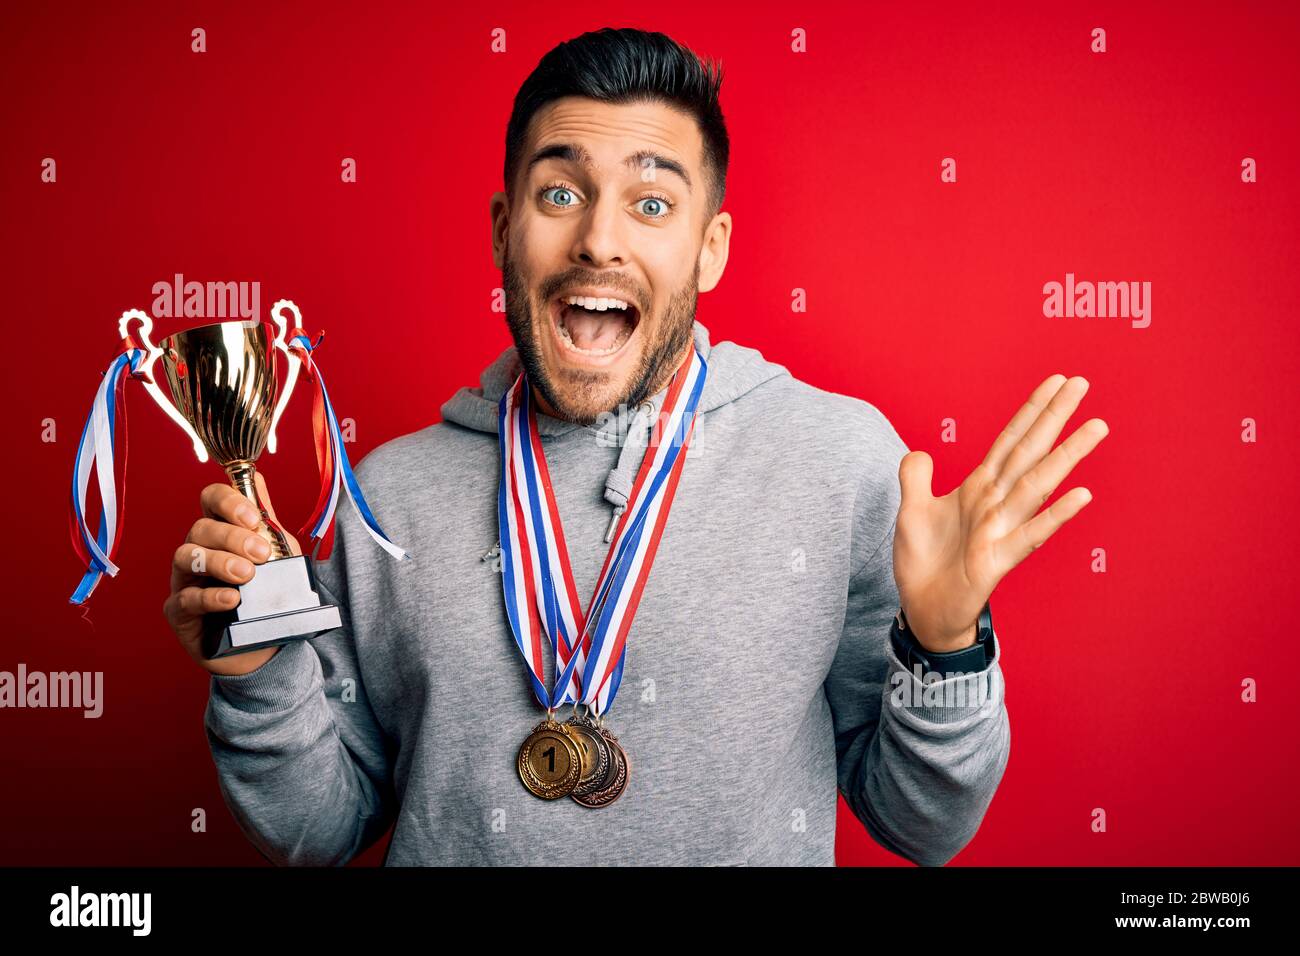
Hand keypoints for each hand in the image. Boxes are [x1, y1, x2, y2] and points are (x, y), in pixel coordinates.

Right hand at [162, 473, 300, 675]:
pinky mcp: (180, 614)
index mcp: (221, 533)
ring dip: (218, 562)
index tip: (253, 517)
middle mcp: (198, 552)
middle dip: (232, 538)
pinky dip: (209, 597)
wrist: (270, 644)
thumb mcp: (277, 555)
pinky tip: (232, 599)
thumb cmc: (269, 595)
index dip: (227, 501)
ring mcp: (185, 582)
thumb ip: (267, 522)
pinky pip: (185, 600)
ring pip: (186, 558)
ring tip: (246, 576)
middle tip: (261, 555)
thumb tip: (258, 479)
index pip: (211, 501)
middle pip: (200, 529)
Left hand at [892, 374, 1107, 652]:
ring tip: (1096, 427)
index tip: (1057, 380)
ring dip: (1066, 456)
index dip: (1031, 411)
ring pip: (1038, 486)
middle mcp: (996, 504)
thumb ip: (916, 478)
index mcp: (979, 488)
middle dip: (1055, 418)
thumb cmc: (925, 562)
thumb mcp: (912, 511)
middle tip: (1083, 385)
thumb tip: (921, 452)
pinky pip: (1030, 535)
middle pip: (1030, 452)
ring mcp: (1000, 530)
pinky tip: (1082, 495)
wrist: (922, 610)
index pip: (1010, 441)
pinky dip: (1055, 515)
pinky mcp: (997, 560)